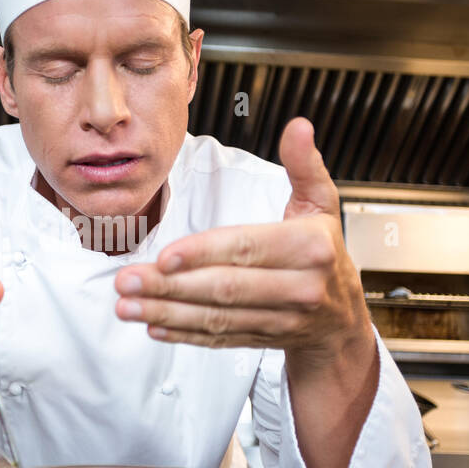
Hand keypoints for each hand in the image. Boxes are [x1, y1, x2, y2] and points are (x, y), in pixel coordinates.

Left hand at [113, 117, 371, 366]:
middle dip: (170, 286)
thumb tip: (298, 126)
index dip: (203, 253)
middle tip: (125, 280)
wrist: (342, 320)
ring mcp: (281, 320)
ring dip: (167, 313)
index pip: (247, 248)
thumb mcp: (322, 204)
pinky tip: (152, 326)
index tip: (164, 256)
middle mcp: (299, 288)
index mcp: (310, 247)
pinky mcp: (264, 340)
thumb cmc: (322, 251)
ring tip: (126, 305)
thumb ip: (304, 166)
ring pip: (217, 318)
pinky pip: (220, 339)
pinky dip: (184, 335)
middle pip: (225, 288)